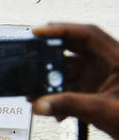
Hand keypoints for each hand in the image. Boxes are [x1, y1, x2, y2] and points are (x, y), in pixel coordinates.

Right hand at [30, 23, 118, 138]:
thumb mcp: (102, 110)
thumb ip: (69, 106)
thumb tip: (39, 105)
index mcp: (117, 57)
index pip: (88, 34)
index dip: (61, 30)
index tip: (37, 32)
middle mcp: (107, 61)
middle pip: (72, 48)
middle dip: (49, 55)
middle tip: (28, 58)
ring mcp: (99, 74)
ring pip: (67, 68)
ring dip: (50, 80)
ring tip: (35, 92)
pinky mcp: (92, 87)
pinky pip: (68, 84)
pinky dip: (57, 93)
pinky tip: (50, 105)